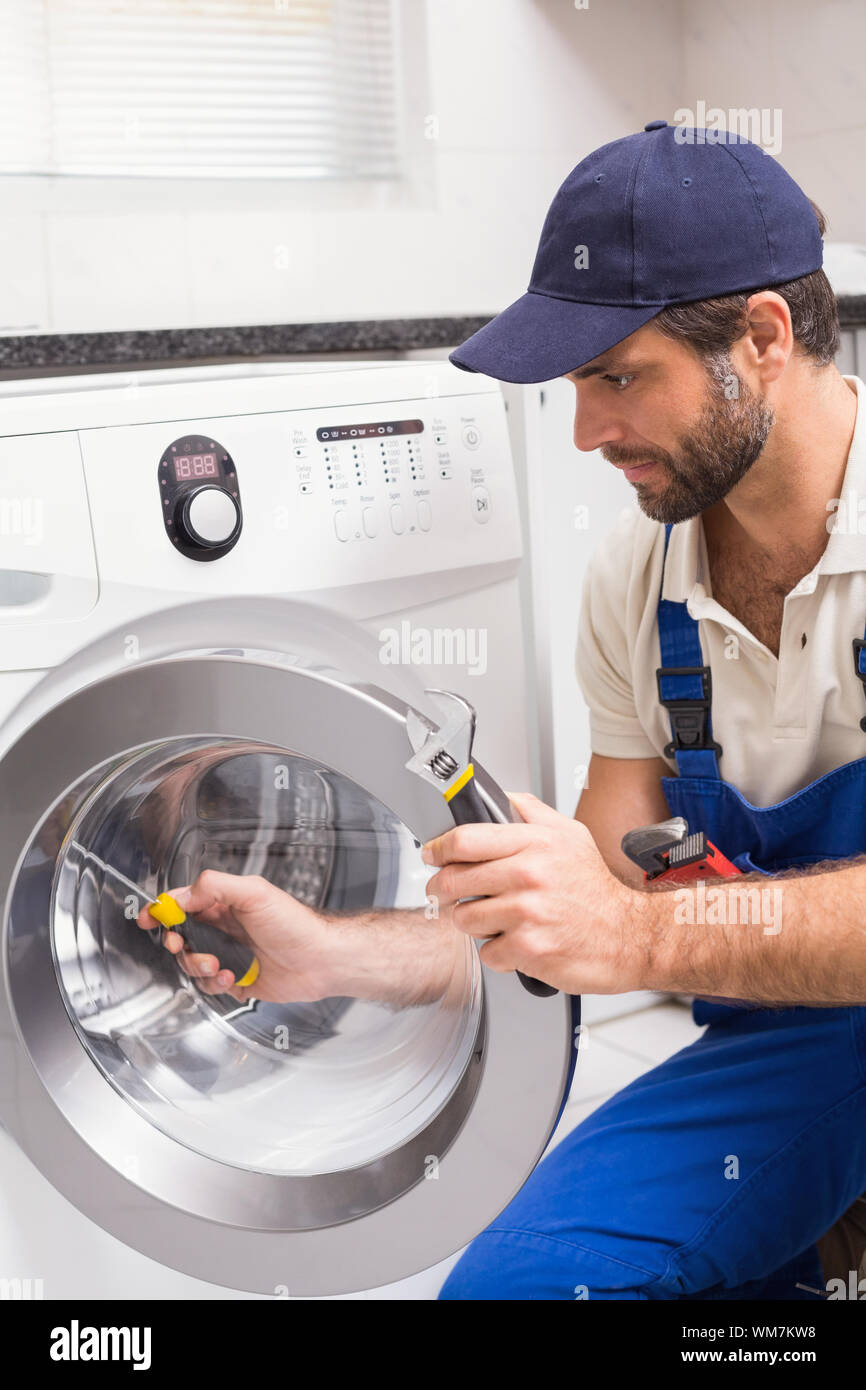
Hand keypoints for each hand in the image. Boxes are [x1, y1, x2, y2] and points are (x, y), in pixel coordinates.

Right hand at [136, 870, 338, 1003]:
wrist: (321, 960)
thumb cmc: (296, 924)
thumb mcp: (255, 893)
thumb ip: (215, 887)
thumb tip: (184, 895)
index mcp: (226, 904)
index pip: (184, 903)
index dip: (163, 910)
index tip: (149, 917)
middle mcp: (225, 929)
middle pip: (182, 936)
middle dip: (177, 942)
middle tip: (182, 944)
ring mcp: (230, 955)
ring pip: (193, 963)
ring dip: (198, 965)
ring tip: (218, 963)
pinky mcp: (236, 981)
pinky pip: (210, 985)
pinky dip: (216, 982)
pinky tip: (233, 976)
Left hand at [421, 791, 647, 994]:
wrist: (630, 935)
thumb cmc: (596, 889)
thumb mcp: (570, 835)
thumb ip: (531, 811)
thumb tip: (498, 797)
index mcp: (534, 843)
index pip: (464, 839)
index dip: (438, 848)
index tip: (432, 855)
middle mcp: (528, 875)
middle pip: (453, 880)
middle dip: (444, 890)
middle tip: (451, 893)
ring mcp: (526, 912)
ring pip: (465, 919)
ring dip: (475, 923)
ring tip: (499, 919)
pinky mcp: (528, 948)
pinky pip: (486, 952)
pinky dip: (498, 952)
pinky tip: (519, 941)